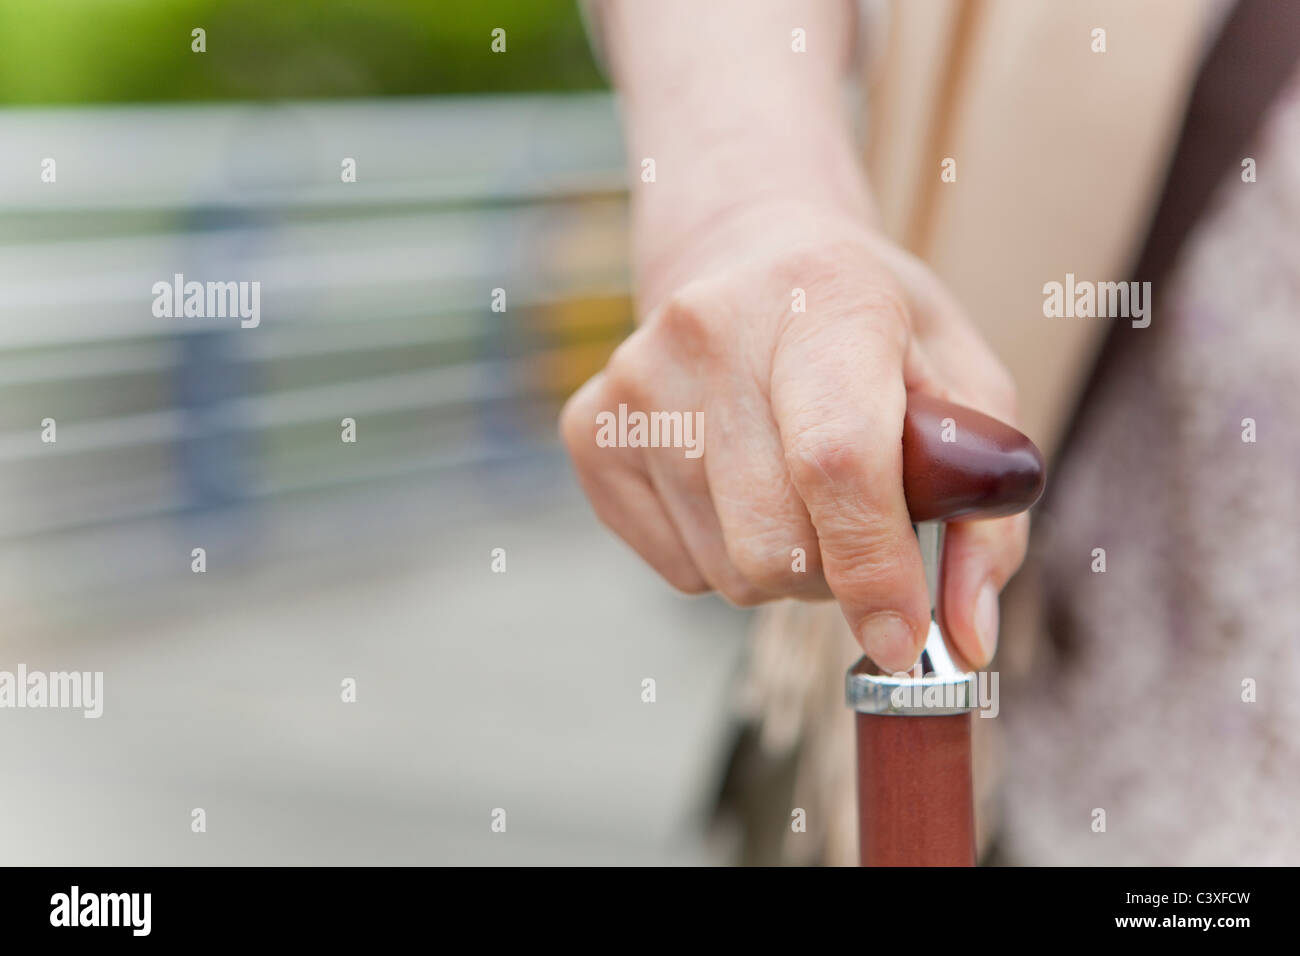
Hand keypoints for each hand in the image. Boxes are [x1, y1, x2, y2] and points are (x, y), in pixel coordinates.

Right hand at [561, 199, 1027, 671]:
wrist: (750, 259)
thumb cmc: (875, 332)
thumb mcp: (966, 387)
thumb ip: (986, 515)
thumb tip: (963, 641)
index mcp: (822, 296)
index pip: (836, 459)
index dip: (874, 565)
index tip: (905, 634)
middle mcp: (708, 330)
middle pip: (775, 542)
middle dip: (838, 572)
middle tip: (860, 526)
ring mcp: (635, 382)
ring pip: (728, 570)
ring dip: (785, 565)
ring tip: (797, 489)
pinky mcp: (590, 431)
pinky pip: (680, 570)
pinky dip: (725, 557)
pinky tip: (738, 485)